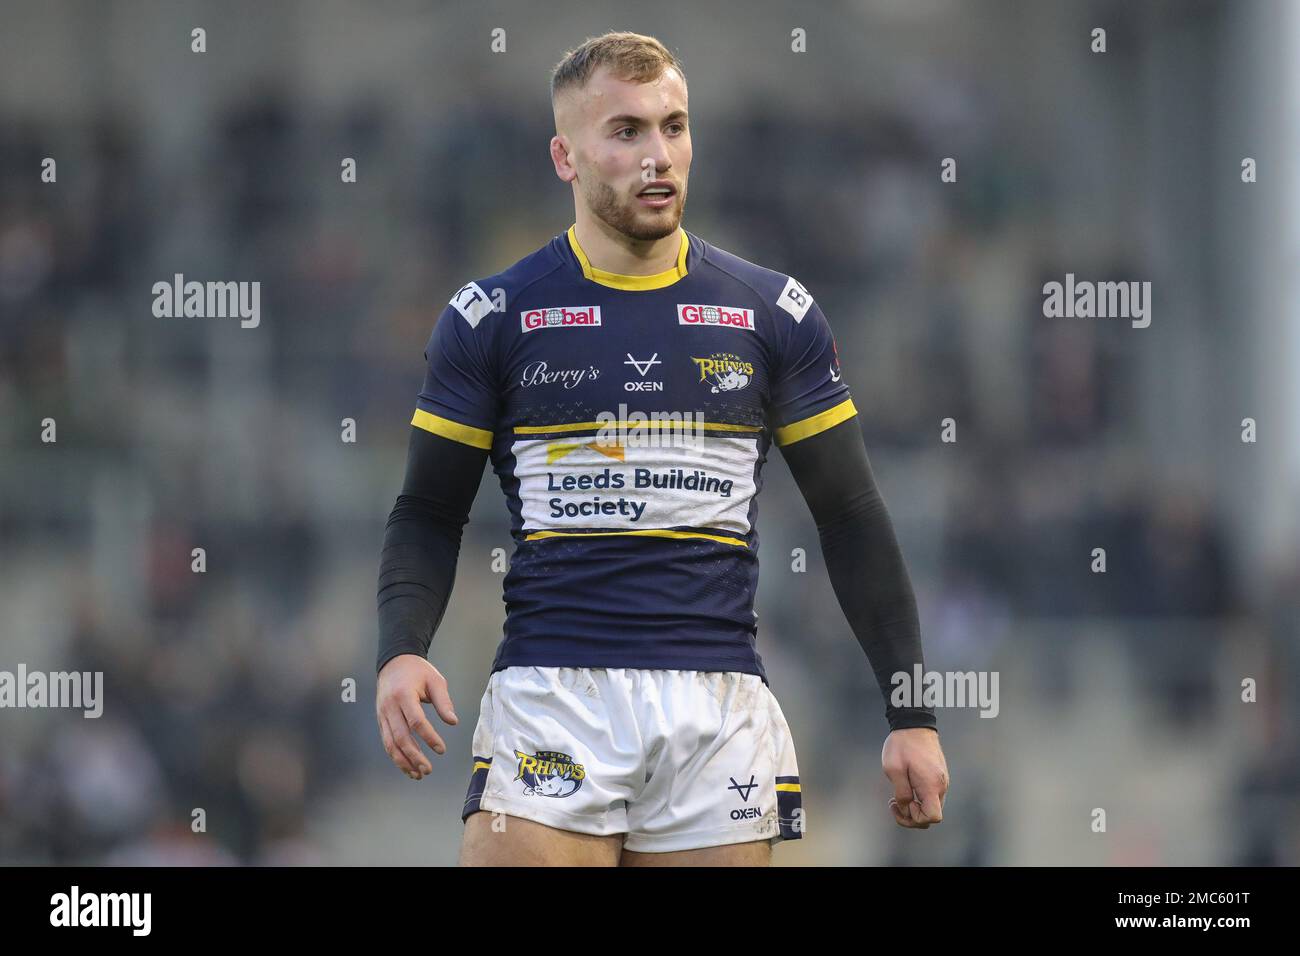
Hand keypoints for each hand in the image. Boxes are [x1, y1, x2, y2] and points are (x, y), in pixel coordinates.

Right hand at [376, 655, 458, 780]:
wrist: (393, 662)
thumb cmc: (418, 670)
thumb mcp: (435, 680)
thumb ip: (444, 701)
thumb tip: (453, 722)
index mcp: (404, 695)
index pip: (416, 721)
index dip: (429, 737)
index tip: (441, 749)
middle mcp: (390, 706)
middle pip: (401, 737)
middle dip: (414, 757)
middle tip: (428, 770)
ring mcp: (382, 714)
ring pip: (390, 744)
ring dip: (403, 762)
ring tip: (418, 774)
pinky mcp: (380, 720)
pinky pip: (386, 741)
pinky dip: (396, 756)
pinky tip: (407, 766)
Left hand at [881, 727, 947, 827]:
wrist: (914, 724)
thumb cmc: (902, 745)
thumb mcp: (894, 769)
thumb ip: (901, 793)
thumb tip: (906, 808)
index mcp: (931, 785)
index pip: (933, 817)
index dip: (916, 818)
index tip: (901, 803)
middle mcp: (941, 786)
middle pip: (932, 815)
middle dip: (912, 816)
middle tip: (893, 803)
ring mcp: (942, 781)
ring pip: (931, 806)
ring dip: (914, 807)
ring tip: (896, 796)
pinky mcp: (938, 776)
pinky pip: (931, 796)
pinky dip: (919, 798)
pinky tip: (906, 787)